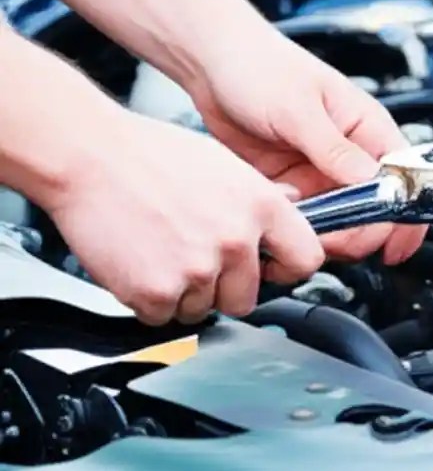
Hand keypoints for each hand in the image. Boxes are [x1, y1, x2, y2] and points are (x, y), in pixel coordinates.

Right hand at [42, 111, 324, 324]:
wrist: (88, 155)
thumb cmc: (150, 154)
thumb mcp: (225, 164)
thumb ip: (261, 198)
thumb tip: (291, 213)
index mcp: (260, 207)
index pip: (306, 260)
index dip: (288, 270)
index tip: (273, 270)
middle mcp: (235, 241)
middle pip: (247, 298)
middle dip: (223, 288)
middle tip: (195, 260)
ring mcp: (197, 270)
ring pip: (203, 310)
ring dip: (184, 293)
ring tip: (161, 252)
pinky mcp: (157, 292)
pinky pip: (163, 316)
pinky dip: (150, 300)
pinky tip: (140, 264)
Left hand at [185, 27, 425, 263]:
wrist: (209, 63)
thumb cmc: (258, 65)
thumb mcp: (298, 109)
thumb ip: (333, 149)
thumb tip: (370, 180)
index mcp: (367, 128)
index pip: (404, 179)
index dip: (404, 217)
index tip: (392, 248)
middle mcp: (350, 154)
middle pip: (374, 210)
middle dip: (355, 231)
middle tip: (328, 237)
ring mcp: (321, 171)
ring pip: (339, 220)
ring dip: (321, 230)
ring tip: (295, 220)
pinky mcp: (294, 183)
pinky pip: (305, 217)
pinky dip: (293, 223)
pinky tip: (274, 209)